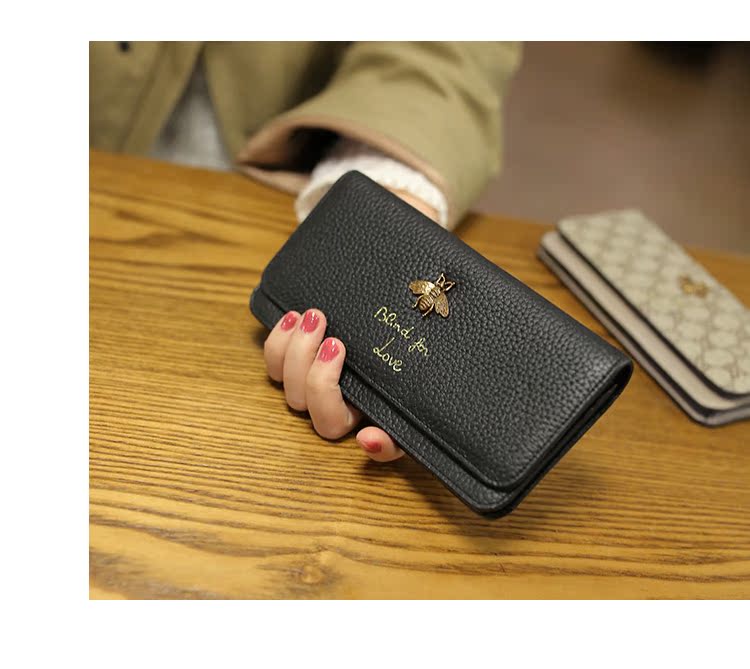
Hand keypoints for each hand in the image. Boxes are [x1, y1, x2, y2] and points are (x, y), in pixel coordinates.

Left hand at [262, 188, 436, 460]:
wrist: (402, 294)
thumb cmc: (417, 323)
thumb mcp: (434, 340)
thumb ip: (448, 362)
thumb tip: (411, 409)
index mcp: (391, 411)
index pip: (388, 447)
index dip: (378, 448)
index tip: (371, 438)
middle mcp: (355, 408)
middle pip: (326, 422)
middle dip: (321, 383)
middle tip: (336, 342)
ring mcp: (322, 388)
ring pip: (294, 397)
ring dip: (297, 358)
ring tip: (314, 318)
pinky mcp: (297, 364)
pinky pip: (273, 369)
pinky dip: (277, 345)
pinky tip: (292, 317)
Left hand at [264, 309, 403, 460]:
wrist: (401, 344)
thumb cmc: (407, 377)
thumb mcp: (411, 405)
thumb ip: (395, 437)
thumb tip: (367, 440)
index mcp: (354, 417)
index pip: (331, 422)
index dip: (326, 395)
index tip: (340, 357)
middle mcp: (326, 406)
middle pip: (303, 401)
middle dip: (313, 369)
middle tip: (333, 340)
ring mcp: (307, 385)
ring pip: (285, 381)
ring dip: (294, 349)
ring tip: (312, 318)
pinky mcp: (291, 364)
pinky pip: (273, 363)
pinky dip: (279, 340)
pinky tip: (294, 318)